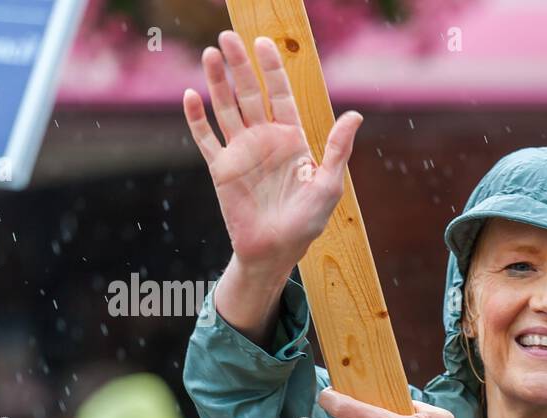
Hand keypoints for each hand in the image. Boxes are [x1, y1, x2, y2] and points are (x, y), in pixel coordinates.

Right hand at [181, 31, 362, 277]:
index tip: (264, 43)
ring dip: (217, 82)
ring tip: (209, 54)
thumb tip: (355, 115)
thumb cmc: (306, 222)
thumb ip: (337, 150)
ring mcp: (241, 152)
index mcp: (291, 140)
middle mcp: (264, 140)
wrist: (274, 251)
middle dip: (240, 66)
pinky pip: (205, 138)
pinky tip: (190, 95)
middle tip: (228, 37)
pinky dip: (196, 118)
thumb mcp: (328, 185)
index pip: (279, 95)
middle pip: (249, 94)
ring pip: (226, 108)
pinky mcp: (220, 168)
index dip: (272, 70)